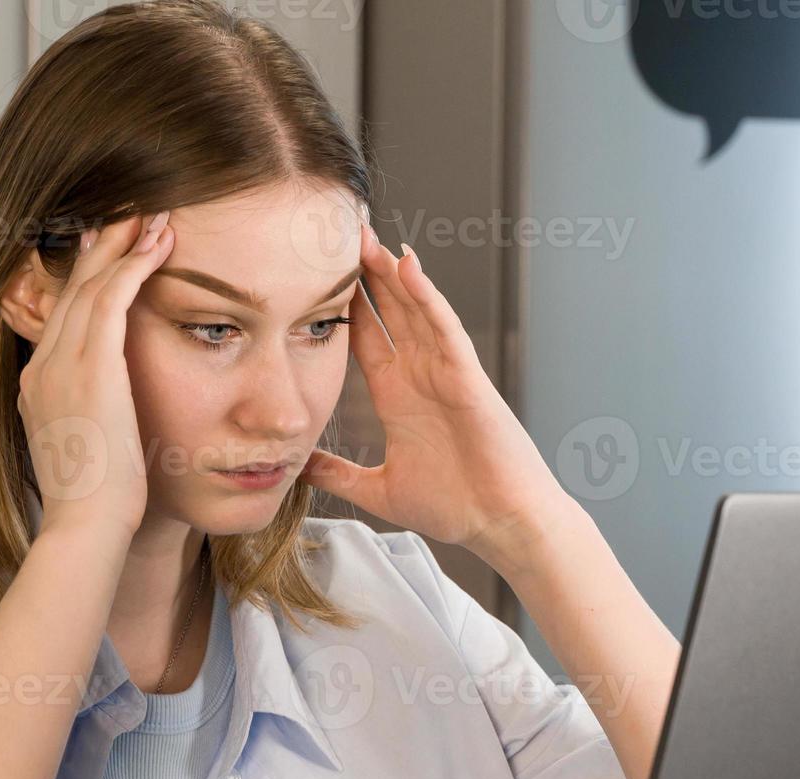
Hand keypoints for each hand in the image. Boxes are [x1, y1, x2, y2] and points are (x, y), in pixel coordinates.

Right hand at [17, 212, 173, 541]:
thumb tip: (112, 414)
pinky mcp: (90, 367)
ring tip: (150, 215)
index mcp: (40, 386)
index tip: (106, 250)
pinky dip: (135, 265)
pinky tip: (158, 243)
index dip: (86, 278)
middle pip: (72, 290)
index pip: (64, 317)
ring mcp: (62, 365)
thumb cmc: (97, 504)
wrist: (85, 526)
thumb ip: (94, 419)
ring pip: (91, 285)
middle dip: (100, 248)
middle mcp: (43, 367)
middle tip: (126, 212)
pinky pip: (113, 299)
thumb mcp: (88, 450)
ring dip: (122, 245)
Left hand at [300, 224, 573, 565]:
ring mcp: (444, 372)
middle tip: (336, 232)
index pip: (363, 337)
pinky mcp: (467, 377)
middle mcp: (419, 375)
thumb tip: (298, 467)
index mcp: (396, 396)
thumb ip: (338, 474)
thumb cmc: (455, 507)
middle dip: (363, 274)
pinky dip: (426, 296)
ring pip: (413, 309)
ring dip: (390, 272)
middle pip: (386, 311)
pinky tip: (407, 268)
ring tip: (365, 235)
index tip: (313, 275)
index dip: (342, 305)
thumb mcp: (377, 489)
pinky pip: (444, 328)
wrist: (501, 525)